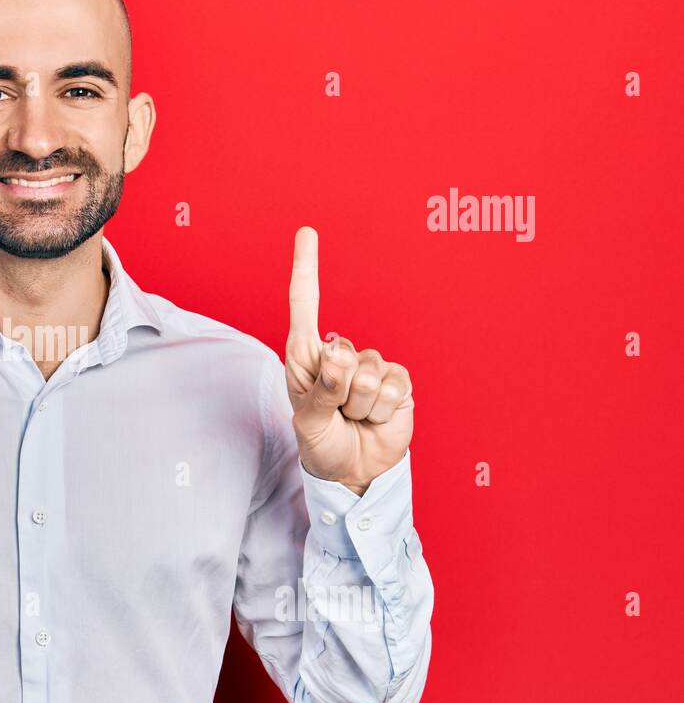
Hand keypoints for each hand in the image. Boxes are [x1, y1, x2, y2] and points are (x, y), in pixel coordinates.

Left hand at [285, 226, 412, 495]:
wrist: (354, 470)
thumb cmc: (321, 441)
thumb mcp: (308, 421)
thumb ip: (319, 391)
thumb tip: (340, 357)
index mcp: (307, 356)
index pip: (305, 305)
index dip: (306, 269)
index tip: (307, 232)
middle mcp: (339, 354)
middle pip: (343, 354)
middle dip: (336, 392)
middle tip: (334, 413)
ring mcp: (371, 366)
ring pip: (368, 375)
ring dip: (359, 406)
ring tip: (352, 418)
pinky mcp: (397, 381)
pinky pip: (392, 387)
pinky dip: (381, 411)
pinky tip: (374, 419)